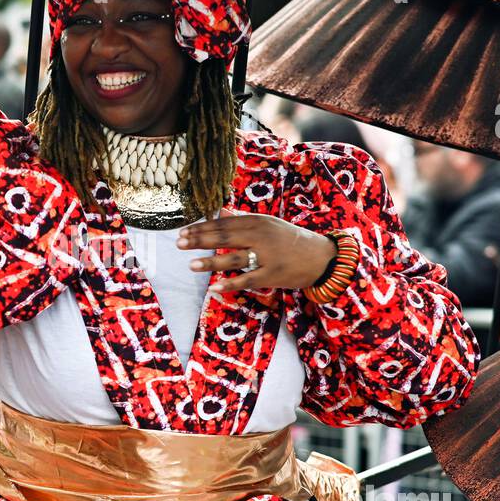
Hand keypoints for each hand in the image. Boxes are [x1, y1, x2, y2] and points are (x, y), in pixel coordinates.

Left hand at [176, 213, 337, 292]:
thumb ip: (243, 220)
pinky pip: (247, 280)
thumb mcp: (268, 225)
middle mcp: (261, 236)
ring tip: (191, 265)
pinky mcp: (272, 275)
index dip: (202, 228)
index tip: (183, 232)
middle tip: (179, 243)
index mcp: (258, 222)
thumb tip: (221, 212)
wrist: (320, 257)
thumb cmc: (290, 240)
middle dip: (200, 241)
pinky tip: (213, 288)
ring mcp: (267, 256)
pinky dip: (229, 284)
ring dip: (210, 262)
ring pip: (233, 259)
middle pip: (225, 238)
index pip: (224, 224)